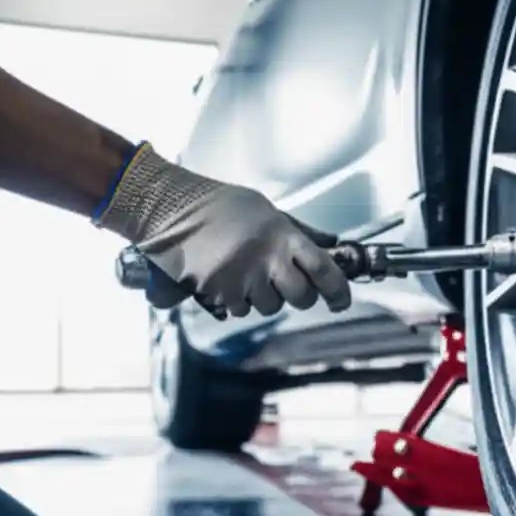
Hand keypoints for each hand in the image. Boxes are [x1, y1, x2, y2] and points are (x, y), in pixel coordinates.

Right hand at [95, 146, 350, 316]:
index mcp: (284, 235)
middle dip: (301, 296)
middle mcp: (268, 259)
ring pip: (271, 307)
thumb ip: (299, 231)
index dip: (338, 290)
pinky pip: (243, 309)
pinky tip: (229, 278)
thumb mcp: (267, 210)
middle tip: (289, 285)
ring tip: (249, 273)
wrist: (174, 210)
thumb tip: (329, 244)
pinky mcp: (222, 293)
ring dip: (266, 297)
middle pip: (301, 297)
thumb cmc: (221, 206)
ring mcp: (245, 278)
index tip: (341, 300)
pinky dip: (239, 300)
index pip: (324, 269)